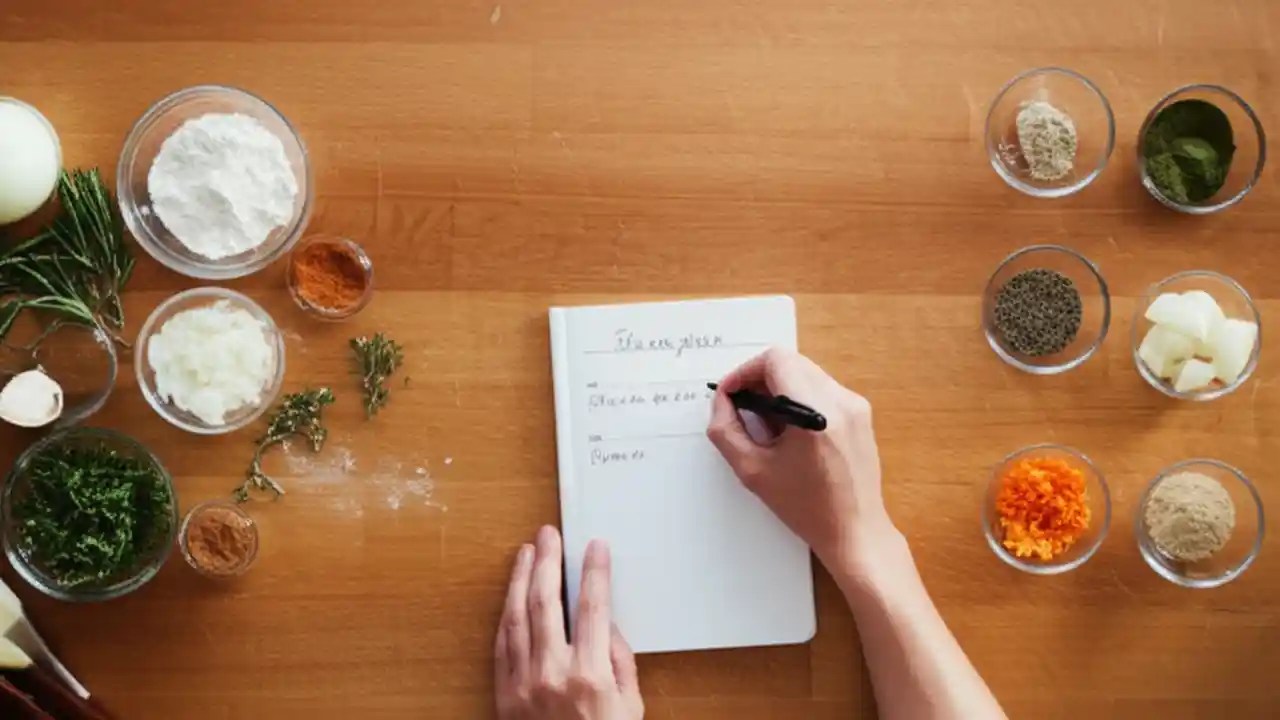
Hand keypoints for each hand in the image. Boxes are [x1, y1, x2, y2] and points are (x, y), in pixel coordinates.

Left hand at [495, 526, 643, 719]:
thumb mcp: (631, 707)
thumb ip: (621, 661)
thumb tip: (609, 625)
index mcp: (590, 676)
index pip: (594, 608)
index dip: (595, 572)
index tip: (595, 548)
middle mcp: (553, 675)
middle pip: (547, 603)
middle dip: (549, 563)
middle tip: (549, 536)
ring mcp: (523, 685)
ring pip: (517, 618)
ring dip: (521, 580)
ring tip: (526, 554)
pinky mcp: (503, 696)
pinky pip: (502, 645)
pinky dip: (506, 615)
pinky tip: (512, 597)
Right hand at [706, 348, 894, 568]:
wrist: (855, 531)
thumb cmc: (806, 508)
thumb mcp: (752, 471)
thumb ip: (727, 431)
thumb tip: (722, 401)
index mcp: (815, 413)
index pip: (775, 360)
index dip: (744, 372)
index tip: (730, 395)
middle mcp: (840, 401)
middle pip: (791, 362)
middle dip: (760, 380)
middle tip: (743, 409)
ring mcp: (855, 404)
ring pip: (805, 373)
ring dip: (779, 388)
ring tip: (767, 425)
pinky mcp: (861, 413)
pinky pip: (822, 388)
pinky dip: (799, 398)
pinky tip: (790, 431)